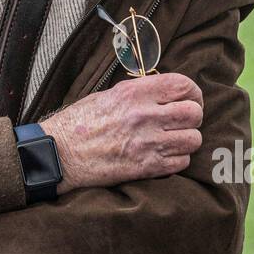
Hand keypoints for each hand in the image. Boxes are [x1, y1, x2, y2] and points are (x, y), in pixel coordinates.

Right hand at [41, 72, 203, 194]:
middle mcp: (144, 115)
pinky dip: (177, 160)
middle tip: (182, 123)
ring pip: (193, 140)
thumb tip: (164, 94)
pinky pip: (181, 162)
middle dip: (192, 118)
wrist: (59, 153)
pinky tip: (163, 156)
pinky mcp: (146, 167)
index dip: (193, 93)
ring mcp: (147, 143)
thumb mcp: (108, 95)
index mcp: (134, 92)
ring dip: (187, 141)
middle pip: (194, 113)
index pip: (183, 86)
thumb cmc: (79, 122)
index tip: (189, 99)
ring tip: (172, 141)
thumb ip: (139, 93)